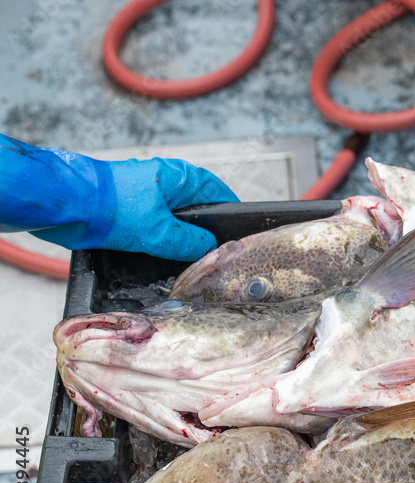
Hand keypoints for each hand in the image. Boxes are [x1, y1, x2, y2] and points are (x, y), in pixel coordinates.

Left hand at [34, 156, 238, 261]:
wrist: (62, 204)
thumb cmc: (109, 206)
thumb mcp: (159, 232)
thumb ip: (189, 242)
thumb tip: (208, 248)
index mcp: (180, 177)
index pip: (218, 194)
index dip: (230, 215)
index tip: (239, 235)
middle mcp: (165, 183)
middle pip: (197, 210)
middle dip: (205, 233)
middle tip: (213, 256)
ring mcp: (146, 195)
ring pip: (175, 221)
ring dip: (179, 240)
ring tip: (187, 261)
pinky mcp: (128, 208)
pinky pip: (155, 227)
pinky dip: (160, 241)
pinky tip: (160, 257)